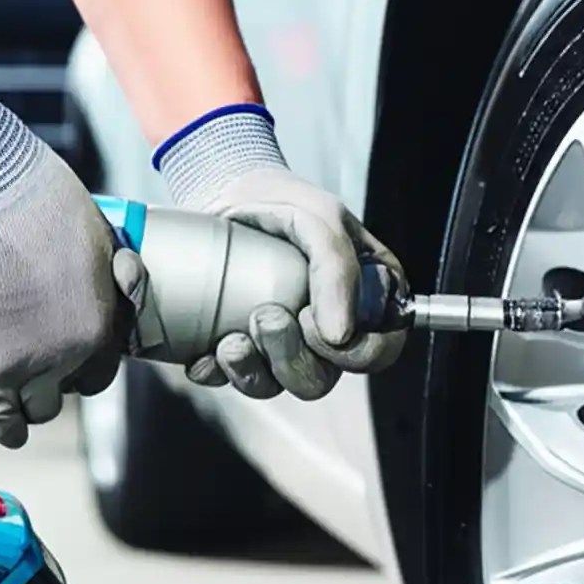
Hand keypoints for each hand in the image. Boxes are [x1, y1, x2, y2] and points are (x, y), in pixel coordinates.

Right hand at [0, 68, 131, 446]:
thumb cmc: (26, 194)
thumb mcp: (95, 226)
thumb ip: (112, 269)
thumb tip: (130, 284)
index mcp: (103, 317)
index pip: (107, 361)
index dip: (89, 355)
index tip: (72, 349)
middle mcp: (71, 349)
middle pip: (75, 385)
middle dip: (63, 375)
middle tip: (41, 357)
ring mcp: (24, 364)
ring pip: (40, 407)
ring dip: (33, 399)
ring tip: (22, 390)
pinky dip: (5, 425)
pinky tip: (8, 427)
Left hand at [153, 105, 405, 399]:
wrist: (228, 196)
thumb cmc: (284, 204)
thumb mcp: (320, 219)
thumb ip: (338, 268)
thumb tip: (340, 334)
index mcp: (364, 303)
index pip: (377, 353)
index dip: (351, 353)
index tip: (312, 319)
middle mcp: (325, 332)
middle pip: (321, 379)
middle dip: (289, 357)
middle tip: (265, 315)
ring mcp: (281, 345)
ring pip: (277, 386)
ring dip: (252, 370)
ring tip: (232, 338)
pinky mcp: (241, 349)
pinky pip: (230, 381)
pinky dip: (216, 372)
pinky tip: (206, 353)